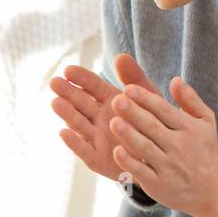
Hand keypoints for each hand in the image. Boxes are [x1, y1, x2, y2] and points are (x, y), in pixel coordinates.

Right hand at [49, 53, 157, 182]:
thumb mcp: (148, 99)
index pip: (94, 87)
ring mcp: (97, 139)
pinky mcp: (98, 160)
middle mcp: (100, 120)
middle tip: (54, 82)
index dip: (81, 78)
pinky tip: (63, 132)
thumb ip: (134, 79)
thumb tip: (120, 56)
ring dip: (67, 114)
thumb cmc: (154, 126)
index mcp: (111, 102)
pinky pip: (85, 151)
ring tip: (55, 102)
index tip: (68, 70)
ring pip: (80, 125)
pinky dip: (75, 143)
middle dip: (68, 93)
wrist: (163, 160)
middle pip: (82, 104)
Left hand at [101, 58, 217, 216]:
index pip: (163, 110)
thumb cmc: (204, 152)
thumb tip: (176, 79)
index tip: (128, 88)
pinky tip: (116, 151)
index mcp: (188, 128)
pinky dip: (129, 162)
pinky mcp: (158, 184)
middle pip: (152, 126)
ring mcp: (167, 166)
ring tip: (113, 122)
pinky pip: (141, 171)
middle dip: (134, 113)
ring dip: (129, 135)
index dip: (145, 99)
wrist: (212, 192)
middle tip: (116, 100)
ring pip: (145, 148)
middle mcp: (178, 146)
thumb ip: (190, 101)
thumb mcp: (206, 123)